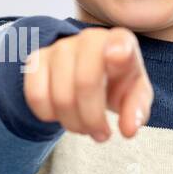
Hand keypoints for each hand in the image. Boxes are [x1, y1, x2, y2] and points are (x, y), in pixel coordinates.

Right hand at [22, 26, 153, 141]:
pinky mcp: (37, 60)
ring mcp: (60, 47)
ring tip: (83, 128)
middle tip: (100, 134)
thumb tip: (128, 130)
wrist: (92, 72)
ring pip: (60, 96)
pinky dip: (47, 115)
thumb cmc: (118, 83)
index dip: (117, 51)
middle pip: (85, 83)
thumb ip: (137, 110)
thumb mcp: (136, 95)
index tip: (117, 57)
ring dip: (72, 123)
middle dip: (92, 119)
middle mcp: (89, 39)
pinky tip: (60, 116)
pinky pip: (35, 96)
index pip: (118, 43)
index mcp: (121, 42)